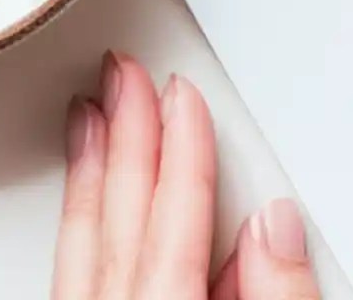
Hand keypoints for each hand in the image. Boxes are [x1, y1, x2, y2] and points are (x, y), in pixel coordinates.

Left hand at [51, 51, 321, 299]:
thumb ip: (281, 294)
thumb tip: (274, 226)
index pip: (174, 225)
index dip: (182, 152)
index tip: (183, 96)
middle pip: (119, 220)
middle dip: (128, 138)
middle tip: (122, 75)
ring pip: (82, 240)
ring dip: (93, 170)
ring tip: (90, 112)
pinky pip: (71, 270)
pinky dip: (80, 219)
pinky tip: (86, 191)